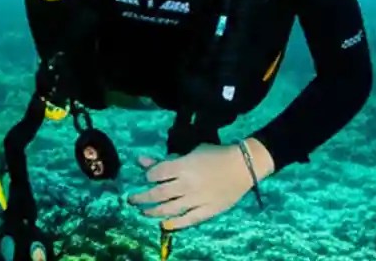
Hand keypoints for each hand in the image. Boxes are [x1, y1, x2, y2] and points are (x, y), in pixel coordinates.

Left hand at [127, 141, 272, 230]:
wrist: (244, 166)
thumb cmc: (216, 154)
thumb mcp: (191, 151)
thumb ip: (166, 159)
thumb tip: (141, 160)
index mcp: (183, 166)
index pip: (156, 174)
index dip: (147, 177)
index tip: (145, 178)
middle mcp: (187, 184)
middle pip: (158, 194)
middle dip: (142, 198)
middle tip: (132, 200)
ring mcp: (197, 199)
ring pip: (169, 209)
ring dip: (153, 212)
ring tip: (144, 212)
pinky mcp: (207, 211)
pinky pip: (188, 220)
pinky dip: (174, 224)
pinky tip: (163, 224)